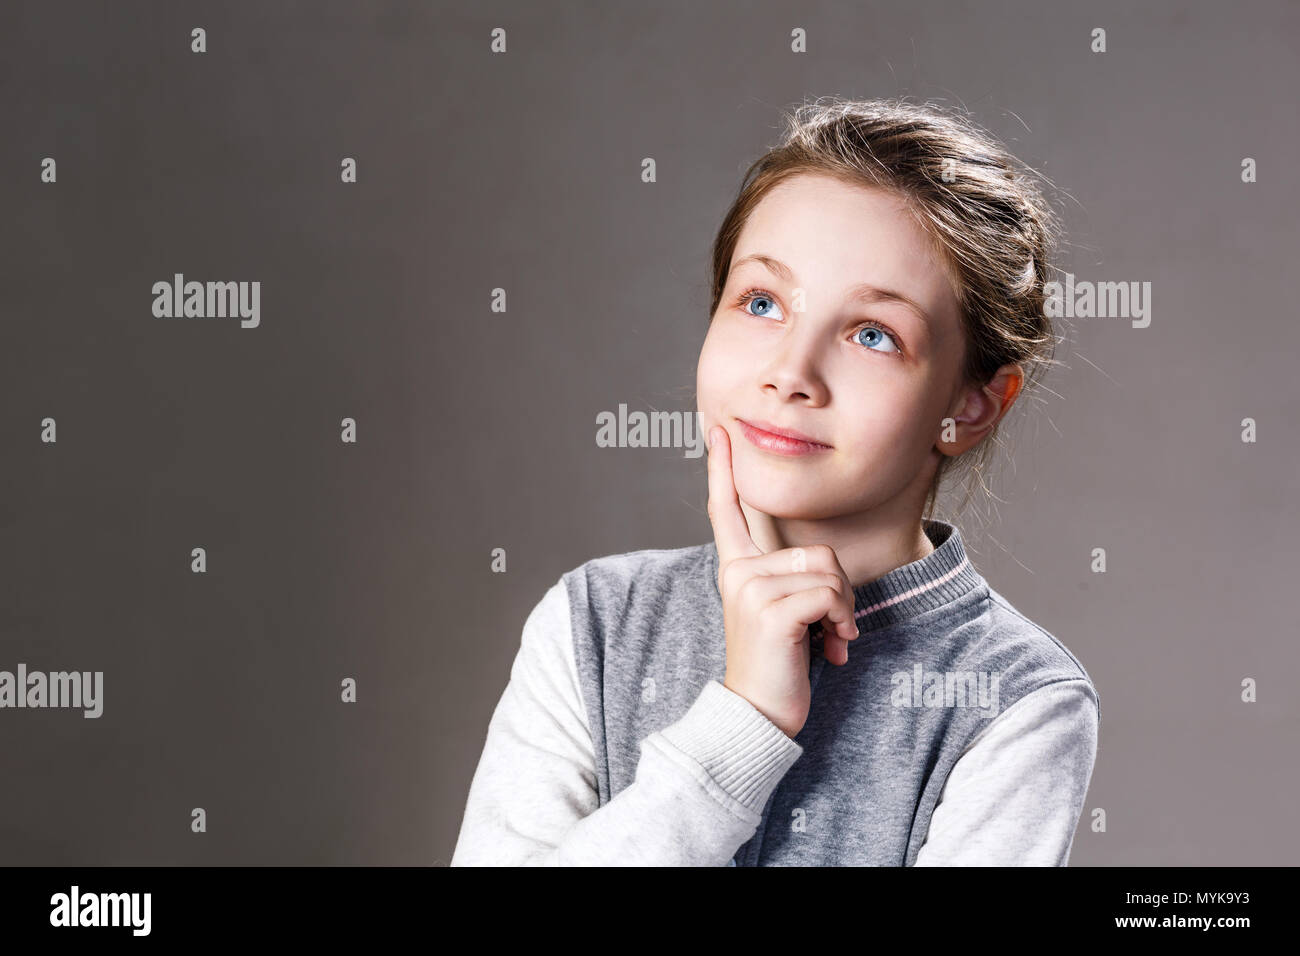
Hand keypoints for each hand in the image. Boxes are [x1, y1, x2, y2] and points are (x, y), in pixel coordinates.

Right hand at [706, 425, 858, 738]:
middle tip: (830, 628)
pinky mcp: (770, 609)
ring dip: (844, 611)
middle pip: (817, 551)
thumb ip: (791, 580)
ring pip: (829, 572)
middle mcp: (737, 572)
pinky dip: (842, 624)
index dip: (722, 467)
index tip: (718, 429)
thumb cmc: (778, 665)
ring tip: (829, 639)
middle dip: (840, 592)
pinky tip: (832, 649)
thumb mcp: (782, 613)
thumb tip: (826, 572)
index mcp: (736, 568)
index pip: (727, 509)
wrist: (758, 714)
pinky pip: (830, 595)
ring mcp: (750, 588)